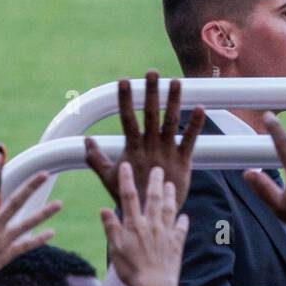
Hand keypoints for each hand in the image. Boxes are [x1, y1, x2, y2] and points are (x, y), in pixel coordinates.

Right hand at [85, 71, 204, 209]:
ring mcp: (167, 152)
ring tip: (176, 81)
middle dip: (151, 92)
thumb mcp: (107, 177)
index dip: (125, 99)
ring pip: (171, 121)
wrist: (151, 212)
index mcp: (132, 148)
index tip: (123, 81)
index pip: (127, 118)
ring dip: (174, 100)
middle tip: (152, 73)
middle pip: (150, 114)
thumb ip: (95, 159)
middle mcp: (150, 146)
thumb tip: (85, 141)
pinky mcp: (183, 160)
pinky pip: (190, 139)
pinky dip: (195, 124)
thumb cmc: (128, 195)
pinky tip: (201, 107)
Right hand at [99, 163, 188, 285]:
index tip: (126, 166)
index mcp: (134, 225)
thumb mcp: (115, 249)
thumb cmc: (131, 269)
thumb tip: (103, 209)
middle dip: (155, 182)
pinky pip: (181, 229)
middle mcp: (151, 225)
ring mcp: (166, 234)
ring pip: (169, 209)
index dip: (127, 180)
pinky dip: (183, 221)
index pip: (129, 197)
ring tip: (171, 185)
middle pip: (154, 198)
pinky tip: (184, 217)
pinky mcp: (176, 244)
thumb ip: (111, 227)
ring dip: (170, 196)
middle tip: (158, 169)